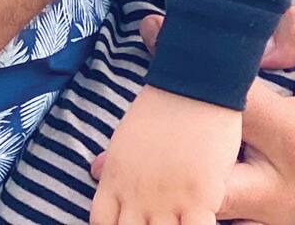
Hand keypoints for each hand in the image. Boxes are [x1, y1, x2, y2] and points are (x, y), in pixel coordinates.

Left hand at [89, 85, 238, 224]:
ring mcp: (167, 202)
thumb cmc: (161, 104)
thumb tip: (94, 172)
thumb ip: (111, 163)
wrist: (195, 84)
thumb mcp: (123, 136)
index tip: (128, 220)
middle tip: (154, 221)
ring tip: (175, 222)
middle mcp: (137, 199)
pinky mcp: (200, 199)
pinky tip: (200, 221)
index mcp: (115, 183)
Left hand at [132, 0, 294, 224]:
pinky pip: (233, 222)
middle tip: (113, 146)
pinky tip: (163, 200)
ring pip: (216, 215)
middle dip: (162, 162)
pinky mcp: (283, 223)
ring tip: (116, 186)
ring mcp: (285, 213)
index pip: (227, 100)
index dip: (187, 68)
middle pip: (207, 181)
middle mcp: (289, 186)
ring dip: (172, 199)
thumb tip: (253, 39)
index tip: (152, 33)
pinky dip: (198, 211)